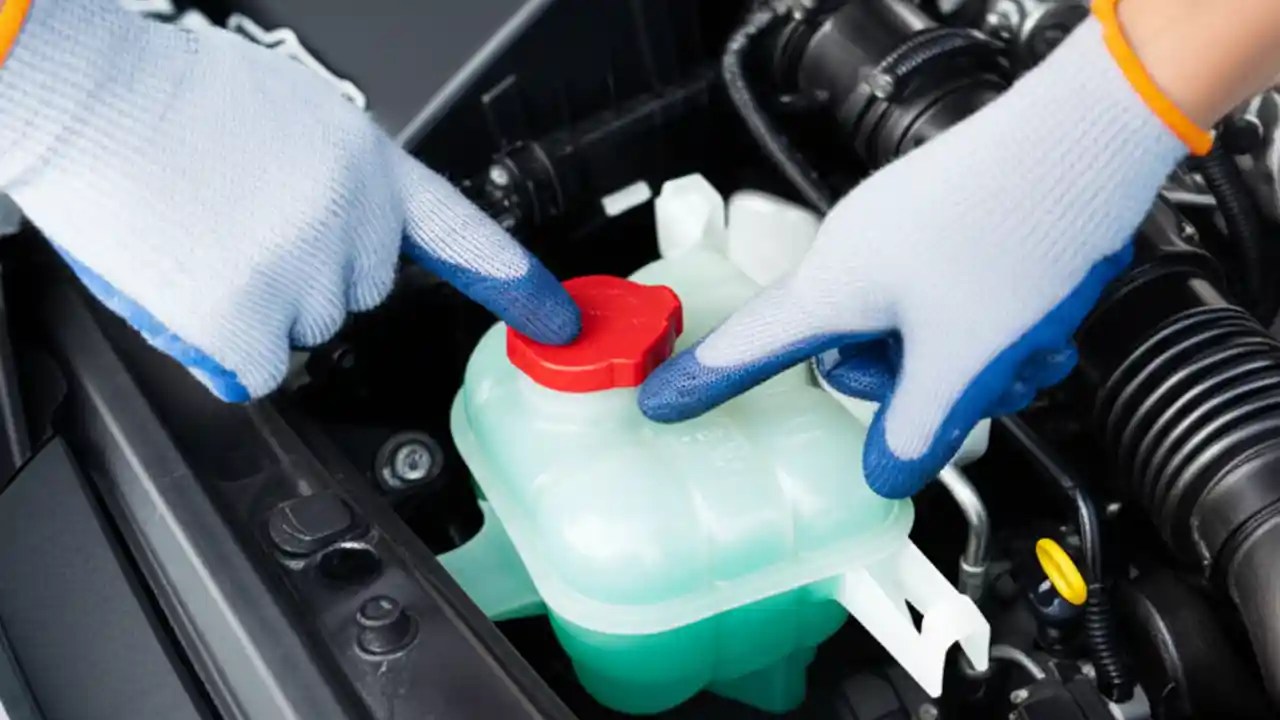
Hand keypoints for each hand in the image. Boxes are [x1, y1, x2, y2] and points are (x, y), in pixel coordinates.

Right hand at [0, 0, 577, 400]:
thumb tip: (340, 223)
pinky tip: (193, 286)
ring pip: (306, 331)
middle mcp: (352, 219)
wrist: (83, 95)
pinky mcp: (249, 320)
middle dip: (310, 275)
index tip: (555, 320)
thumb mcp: (285, 116)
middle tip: (241, 223)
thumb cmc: (165, 97)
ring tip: (205, 239)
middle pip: (359, 293)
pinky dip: (226, 347)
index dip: (510, 283)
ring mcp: (305, 273)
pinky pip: (256, 369)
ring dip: (262, 305)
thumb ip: (333, 179)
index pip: (460, 233)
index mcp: (366, 162)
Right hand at [639, 19, 1187, 497]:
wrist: (1092, 137)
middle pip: (859, 356)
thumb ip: (917, 429)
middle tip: (974, 382)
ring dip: (972, 358)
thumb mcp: (961, 358)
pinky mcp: (948, 223)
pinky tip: (1040, 322)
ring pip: (918, 332)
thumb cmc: (1015, 228)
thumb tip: (886, 473)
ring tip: (1026, 348)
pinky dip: (993, 324)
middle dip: (920, 384)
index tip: (663, 400)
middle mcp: (858, 253)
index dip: (706, 380)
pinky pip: (950, 296)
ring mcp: (905, 233)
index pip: (752, 345)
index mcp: (835, 283)